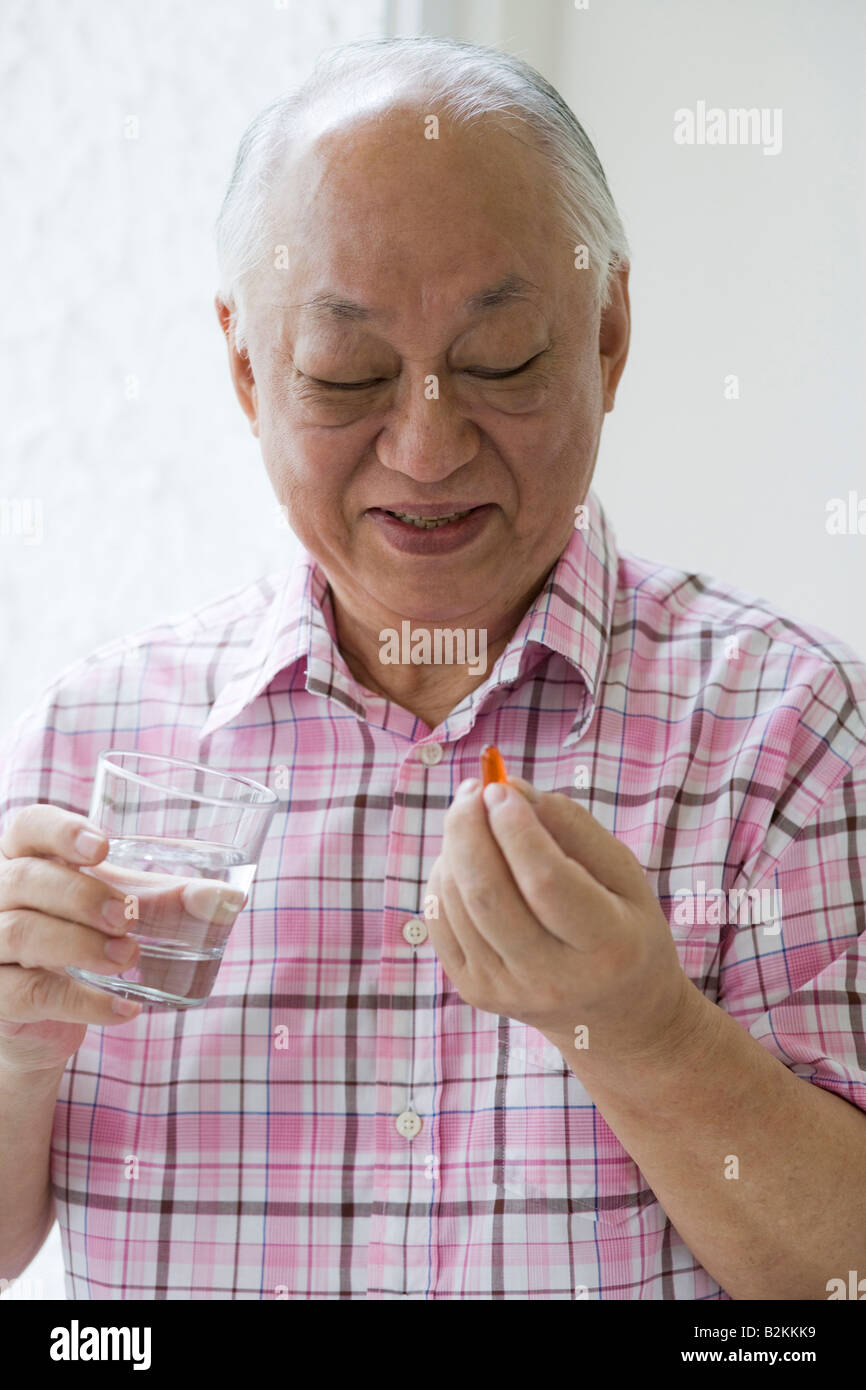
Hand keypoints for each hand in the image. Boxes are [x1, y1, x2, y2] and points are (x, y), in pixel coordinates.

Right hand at [0, 804, 239, 1075]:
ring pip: (20, 932)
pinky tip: (124, 1008)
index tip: (102, 846)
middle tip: (128, 917)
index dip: (60, 831)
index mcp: (24, 856)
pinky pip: (30, 994)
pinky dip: (84, 1002)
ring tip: (128, 956)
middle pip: (24, 879)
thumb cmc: (82, 937)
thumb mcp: (122, 910)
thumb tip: (230, 899)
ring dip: (81, 945)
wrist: (40, 1018)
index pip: (27, 826)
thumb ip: (168, 900)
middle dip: (82, 896)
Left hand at [424, 776, 693, 1061]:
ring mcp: (506, 991)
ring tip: (475, 821)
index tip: (501, 786)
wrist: (611, 1017)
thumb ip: (571, 826)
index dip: (515, 827)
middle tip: (473, 789)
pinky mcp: (473, 991)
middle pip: (487, 893)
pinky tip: (466, 860)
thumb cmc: (622, 929)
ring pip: (457, 902)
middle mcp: (553, 979)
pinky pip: (439, 920)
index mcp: (606, 947)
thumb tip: (509, 788)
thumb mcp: (622, 874)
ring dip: (455, 847)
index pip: (545, 881)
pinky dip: (444, 877)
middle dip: (469, 827)